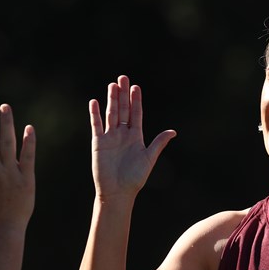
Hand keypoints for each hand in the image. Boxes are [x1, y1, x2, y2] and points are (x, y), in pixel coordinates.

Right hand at [88, 75, 175, 201]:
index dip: (136, 100)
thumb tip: (173, 131)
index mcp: (136, 136)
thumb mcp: (149, 158)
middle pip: (123, 110)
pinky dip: (95, 114)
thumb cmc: (135, 178)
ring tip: (112, 85)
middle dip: (123, 94)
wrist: (118, 191)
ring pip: (111, 114)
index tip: (136, 87)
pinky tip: (94, 102)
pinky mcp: (98, 143)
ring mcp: (110, 137)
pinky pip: (96, 125)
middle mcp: (123, 134)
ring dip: (111, 100)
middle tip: (123, 78)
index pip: (136, 114)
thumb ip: (158, 143)